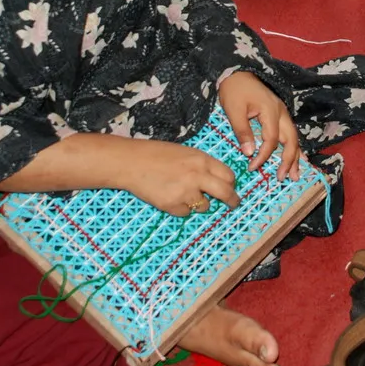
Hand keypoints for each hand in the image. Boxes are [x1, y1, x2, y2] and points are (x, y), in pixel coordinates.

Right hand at [118, 138, 239, 216]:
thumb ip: (202, 165)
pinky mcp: (172, 205)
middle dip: (232, 201)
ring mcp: (185, 192)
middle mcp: (197, 176)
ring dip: (199, 203)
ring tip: (183, 193)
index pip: (228, 175)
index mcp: (202, 160)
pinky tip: (169, 196)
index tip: (231, 187)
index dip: (231, 183)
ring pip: (204, 206)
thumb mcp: (185, 153)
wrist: (131, 162)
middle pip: (225, 193)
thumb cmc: (157, 154)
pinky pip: (185, 212)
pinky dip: (180, 208)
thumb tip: (216, 180)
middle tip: (233, 204)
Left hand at [219, 71, 299, 180]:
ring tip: (295, 174)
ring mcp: (282, 113)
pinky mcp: (279, 114)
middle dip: (289, 160)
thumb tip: (250, 153)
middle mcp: (281, 112)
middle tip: (283, 178)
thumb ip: (242, 131)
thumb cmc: (234, 90)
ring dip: (295, 156)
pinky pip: (290, 133)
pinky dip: (293, 147)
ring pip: (294, 137)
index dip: (263, 156)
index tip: (252, 167)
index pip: (271, 140)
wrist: (237, 72)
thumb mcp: (234, 110)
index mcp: (271, 111)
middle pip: (291, 140)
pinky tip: (296, 158)